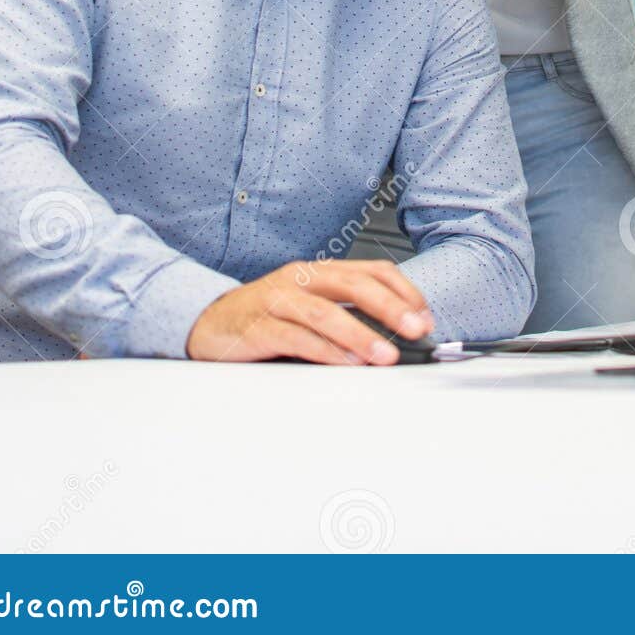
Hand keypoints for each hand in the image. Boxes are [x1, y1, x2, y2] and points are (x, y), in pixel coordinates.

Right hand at [186, 259, 434, 363]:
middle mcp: (301, 278)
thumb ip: (344, 314)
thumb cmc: (264, 315)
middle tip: (417, 330)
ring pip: (327, 313)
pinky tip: (344, 364)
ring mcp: (278, 300)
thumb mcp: (308, 305)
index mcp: (319, 271)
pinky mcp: (260, 327)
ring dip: (361, 335)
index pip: (371, 271)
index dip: (403, 292)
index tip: (425, 316)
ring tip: (385, 355)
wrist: (209, 321)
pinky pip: (298, 338)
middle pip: (355, 285)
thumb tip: (393, 336)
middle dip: (391, 308)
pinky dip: (325, 352)